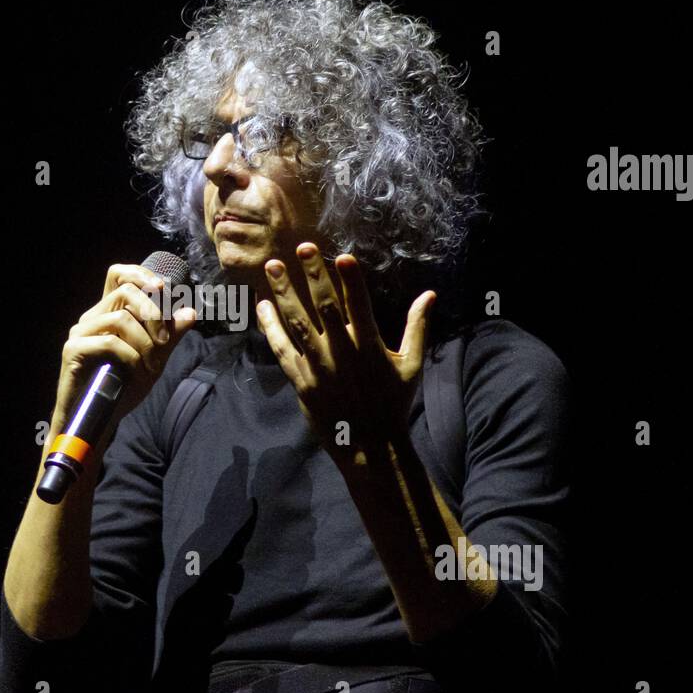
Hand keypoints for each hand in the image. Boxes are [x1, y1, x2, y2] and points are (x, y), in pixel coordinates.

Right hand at [54, 263, 197, 452]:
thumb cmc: (123, 389)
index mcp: (109, 313)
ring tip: (152, 366)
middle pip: (126, 291)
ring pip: (120, 317)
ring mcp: (80, 333)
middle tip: (166, 342)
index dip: (141, 273)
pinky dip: (131, 355)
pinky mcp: (73, 350)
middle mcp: (92, 318)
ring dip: (145, 342)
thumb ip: (171, 336)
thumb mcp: (155, 360)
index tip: (164, 290)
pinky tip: (136, 371)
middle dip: (154, 314)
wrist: (99, 421)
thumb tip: (190, 313)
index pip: (119, 275)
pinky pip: (109, 341)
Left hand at [256, 243, 435, 469]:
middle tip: (302, 248)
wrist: (370, 445)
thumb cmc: (393, 403)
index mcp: (369, 346)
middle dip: (313, 276)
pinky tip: (263, 305)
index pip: (359, 305)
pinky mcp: (301, 380)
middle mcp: (342, 353)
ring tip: (273, 266)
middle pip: (324, 307)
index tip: (342, 256)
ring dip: (284, 293)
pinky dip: (271, 327)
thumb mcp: (412, 365)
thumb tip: (430, 295)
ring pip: (297, 323)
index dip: (351, 280)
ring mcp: (318, 366)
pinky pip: (281, 349)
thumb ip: (417, 327)